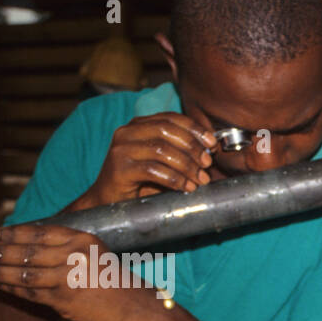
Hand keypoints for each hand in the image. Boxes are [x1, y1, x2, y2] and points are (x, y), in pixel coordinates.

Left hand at [0, 224, 162, 320]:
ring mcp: (67, 277)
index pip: (38, 232)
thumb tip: (33, 247)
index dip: (12, 233)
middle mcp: (73, 255)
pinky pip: (29, 291)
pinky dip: (9, 288)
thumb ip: (69, 248)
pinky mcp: (63, 299)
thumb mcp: (96, 254)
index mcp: (82, 239)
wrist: (136, 309)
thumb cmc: (116, 282)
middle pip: (26, 251)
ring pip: (22, 272)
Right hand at [83, 112, 217, 204]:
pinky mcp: (119, 169)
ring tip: (200, 180)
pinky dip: (175, 179)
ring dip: (187, 165)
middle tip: (207, 164)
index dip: (194, 128)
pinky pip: (153, 170)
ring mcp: (121, 150)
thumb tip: (210, 151)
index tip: (212, 143)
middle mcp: (127, 132)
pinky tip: (186, 187)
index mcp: (138, 126)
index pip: (170, 118)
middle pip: (167, 131)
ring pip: (162, 149)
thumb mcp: (163, 163)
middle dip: (192, 147)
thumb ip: (180, 152)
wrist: (109, 201)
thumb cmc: (140, 183)